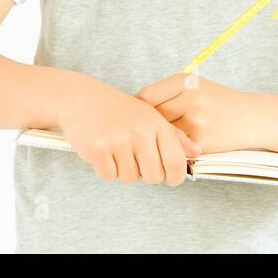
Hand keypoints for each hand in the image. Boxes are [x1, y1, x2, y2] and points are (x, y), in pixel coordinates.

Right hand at [58, 80, 201, 186]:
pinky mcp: (98, 150)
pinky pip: (110, 176)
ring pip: (130, 178)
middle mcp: (140, 132)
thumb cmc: (118, 110)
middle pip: (154, 176)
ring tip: (116, 150)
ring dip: (123, 170)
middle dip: (145, 174)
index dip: (176, 177)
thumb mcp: (149, 115)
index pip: (176, 161)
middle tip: (134, 158)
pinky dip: (106, 169)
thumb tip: (196, 152)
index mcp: (156, 123)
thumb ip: (174, 136)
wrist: (81, 99)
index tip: (170, 178)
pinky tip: (103, 151)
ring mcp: (118, 141)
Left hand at [135, 72, 254, 155]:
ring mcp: (196, 121)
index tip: (136, 118)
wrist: (251, 118)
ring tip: (152, 143)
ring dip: (155, 141)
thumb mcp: (195, 87)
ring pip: (162, 135)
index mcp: (185, 82)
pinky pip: (175, 148)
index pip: (146, 97)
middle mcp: (190, 99)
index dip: (138, 110)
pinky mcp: (201, 142)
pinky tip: (168, 151)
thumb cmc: (218, 102)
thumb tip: (134, 109)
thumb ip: (167, 94)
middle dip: (145, 127)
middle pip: (152, 117)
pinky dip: (169, 151)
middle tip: (140, 134)